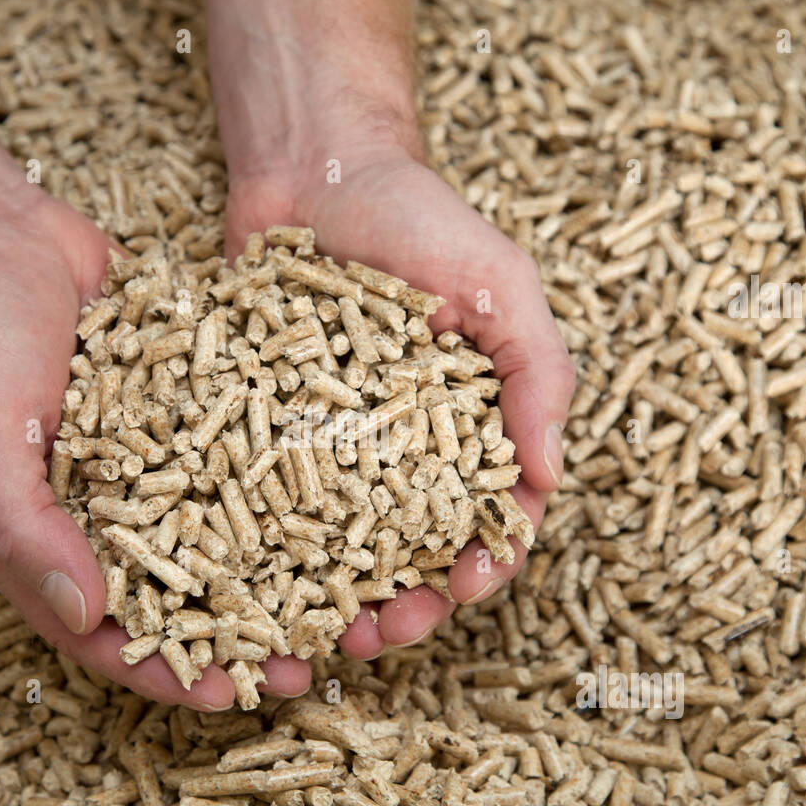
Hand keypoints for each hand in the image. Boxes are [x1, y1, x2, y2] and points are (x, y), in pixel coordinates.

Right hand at [0, 191, 303, 707]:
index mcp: (37, 543)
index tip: (233, 697)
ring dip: (270, 572)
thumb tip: (88, 617)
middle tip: (306, 660)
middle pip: (175, 597)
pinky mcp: (180, 420)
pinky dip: (274, 488)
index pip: (106, 634)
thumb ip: (25, 528)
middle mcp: (96, 517)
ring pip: (215, 537)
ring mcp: (143, 470)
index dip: (167, 673)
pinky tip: (335, 498)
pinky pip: (231, 465)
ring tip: (335, 597)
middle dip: (237, 635)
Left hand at [226, 143, 575, 666]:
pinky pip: (270, 504)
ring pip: (341, 548)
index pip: (491, 516)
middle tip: (381, 634)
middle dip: (408, 604)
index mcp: (472, 427)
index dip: (484, 563)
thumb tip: (549, 475)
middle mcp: (405, 450)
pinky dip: (271, 551)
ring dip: (339, 600)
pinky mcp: (271, 433)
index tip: (464, 586)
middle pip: (414, 552)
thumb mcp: (502, 282)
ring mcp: (336, 448)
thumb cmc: (420, 219)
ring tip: (321, 633)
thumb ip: (539, 372)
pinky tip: (256, 583)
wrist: (315, 171)